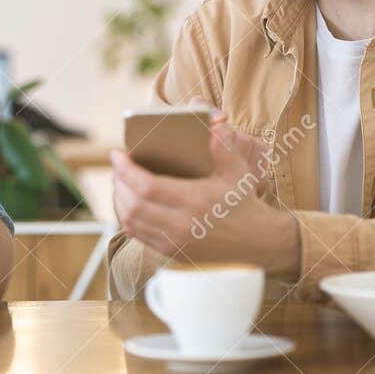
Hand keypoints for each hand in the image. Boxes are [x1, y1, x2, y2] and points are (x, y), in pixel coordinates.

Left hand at [110, 108, 297, 272]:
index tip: (117, 154)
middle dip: (118, 182)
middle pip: (133, 205)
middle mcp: (182, 225)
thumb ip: (222, 144)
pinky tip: (128, 203)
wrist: (257, 241)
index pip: (146, 186)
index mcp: (195, 201)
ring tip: (120, 182)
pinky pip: (138, 235)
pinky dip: (127, 217)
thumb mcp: (237, 169)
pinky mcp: (172, 253)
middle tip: (117, 165)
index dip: (125, 170)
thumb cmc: (243, 201)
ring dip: (119, 200)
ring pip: (131, 222)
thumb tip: (212, 120)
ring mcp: (175, 243)